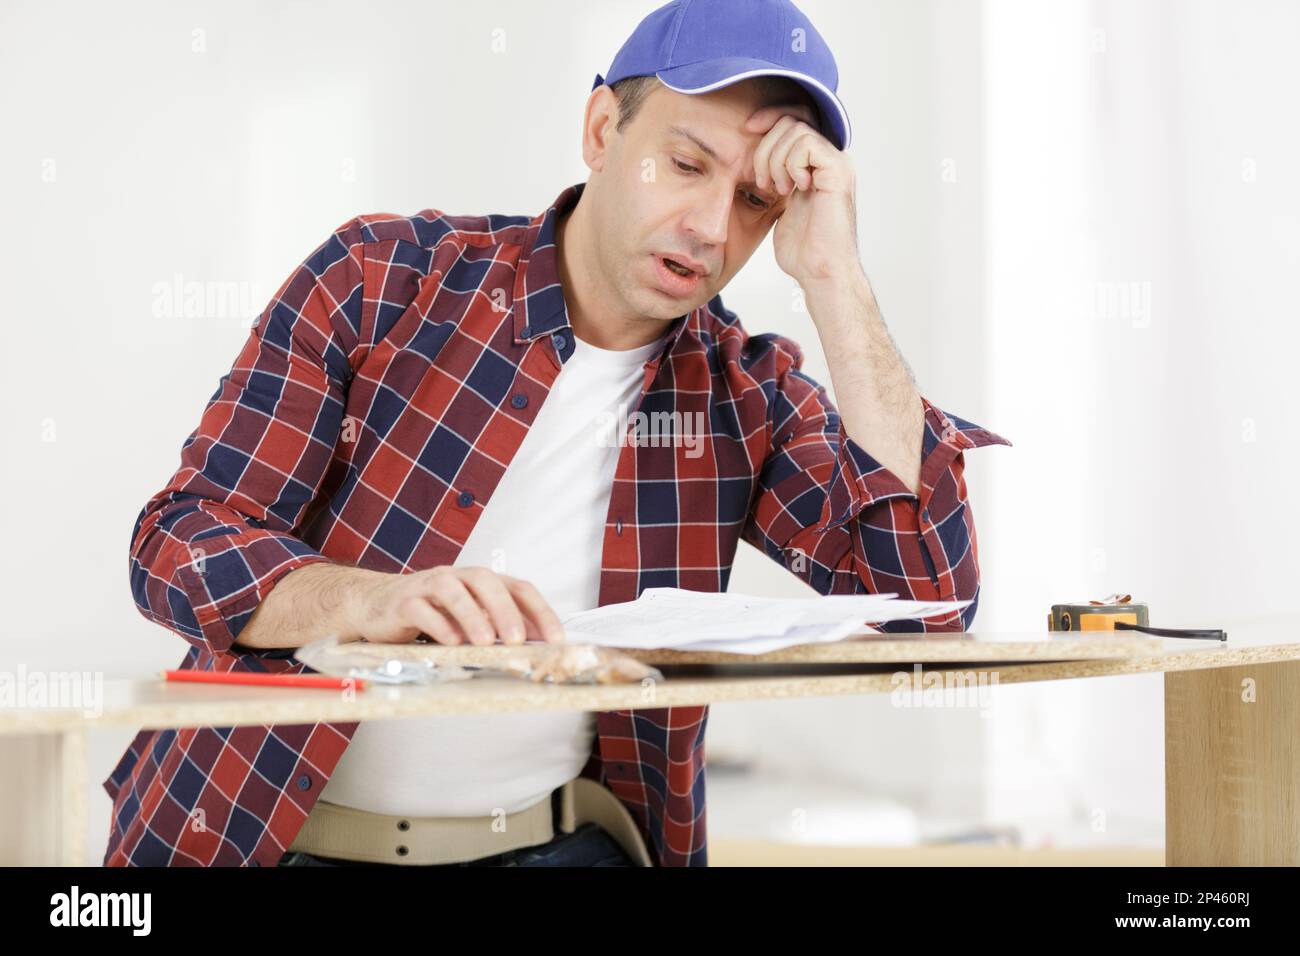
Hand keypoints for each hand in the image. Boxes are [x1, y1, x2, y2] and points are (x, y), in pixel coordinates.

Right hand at [355, 565, 565, 645]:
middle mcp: (457, 577)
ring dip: (472, 615)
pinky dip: (438, 625)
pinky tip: (451, 642)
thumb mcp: (469, 619)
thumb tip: (536, 645)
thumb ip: (498, 627)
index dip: (540, 611)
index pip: (519, 588)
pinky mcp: (403, 602)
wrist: (376, 605)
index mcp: (481, 582)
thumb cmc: (431, 614)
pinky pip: (421, 609)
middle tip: (518, 639)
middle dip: (505, 610)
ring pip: (453, 590)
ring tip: (484, 641)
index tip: (555, 638)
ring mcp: (428, 586)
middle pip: (486, 581)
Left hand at [745, 105, 862, 286]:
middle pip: (790, 120)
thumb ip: (776, 176)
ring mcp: (837, 163)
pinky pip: (807, 144)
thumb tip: (755, 157)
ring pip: (796, 130)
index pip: (793, 119)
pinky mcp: (838, 172)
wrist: (820, 271)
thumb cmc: (802, 249)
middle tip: (763, 182)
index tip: (747, 130)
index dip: (768, 118)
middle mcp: (830, 158)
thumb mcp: (781, 204)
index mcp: (817, 163)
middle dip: (765, 148)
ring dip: (775, 160)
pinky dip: (791, 164)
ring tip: (779, 189)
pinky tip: (794, 189)